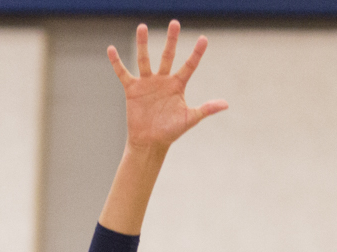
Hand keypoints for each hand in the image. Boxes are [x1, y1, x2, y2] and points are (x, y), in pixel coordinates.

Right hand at [109, 20, 227, 151]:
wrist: (150, 142)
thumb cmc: (171, 132)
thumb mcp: (190, 119)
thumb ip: (206, 109)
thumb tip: (226, 104)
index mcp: (178, 85)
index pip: (189, 65)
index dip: (197, 53)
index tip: (204, 39)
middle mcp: (163, 80)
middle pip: (168, 55)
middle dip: (171, 40)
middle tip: (175, 23)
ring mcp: (147, 83)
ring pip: (144, 59)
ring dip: (143, 43)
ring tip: (142, 26)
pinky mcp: (132, 89)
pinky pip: (123, 72)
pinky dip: (116, 62)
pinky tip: (111, 49)